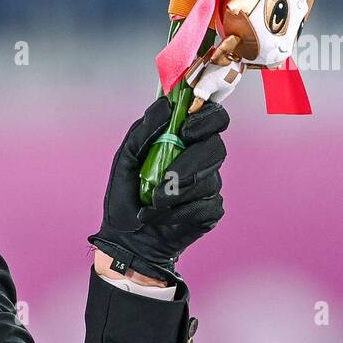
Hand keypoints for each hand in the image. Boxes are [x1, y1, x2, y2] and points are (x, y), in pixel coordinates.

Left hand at [89, 96, 228, 283]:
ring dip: (177, 191)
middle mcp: (200, 160)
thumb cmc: (125, 195)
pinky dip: (177, 212)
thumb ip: (144, 130)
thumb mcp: (126, 158)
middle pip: (216, 149)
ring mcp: (209, 185)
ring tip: (153, 201)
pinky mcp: (211, 211)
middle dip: (190, 162)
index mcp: (184, 141)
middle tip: (169, 175)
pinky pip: (205, 205)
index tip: (186, 131)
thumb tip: (165, 104)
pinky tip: (159, 216)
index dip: (207, 120)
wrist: (127, 238)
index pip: (212, 118)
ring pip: (209, 179)